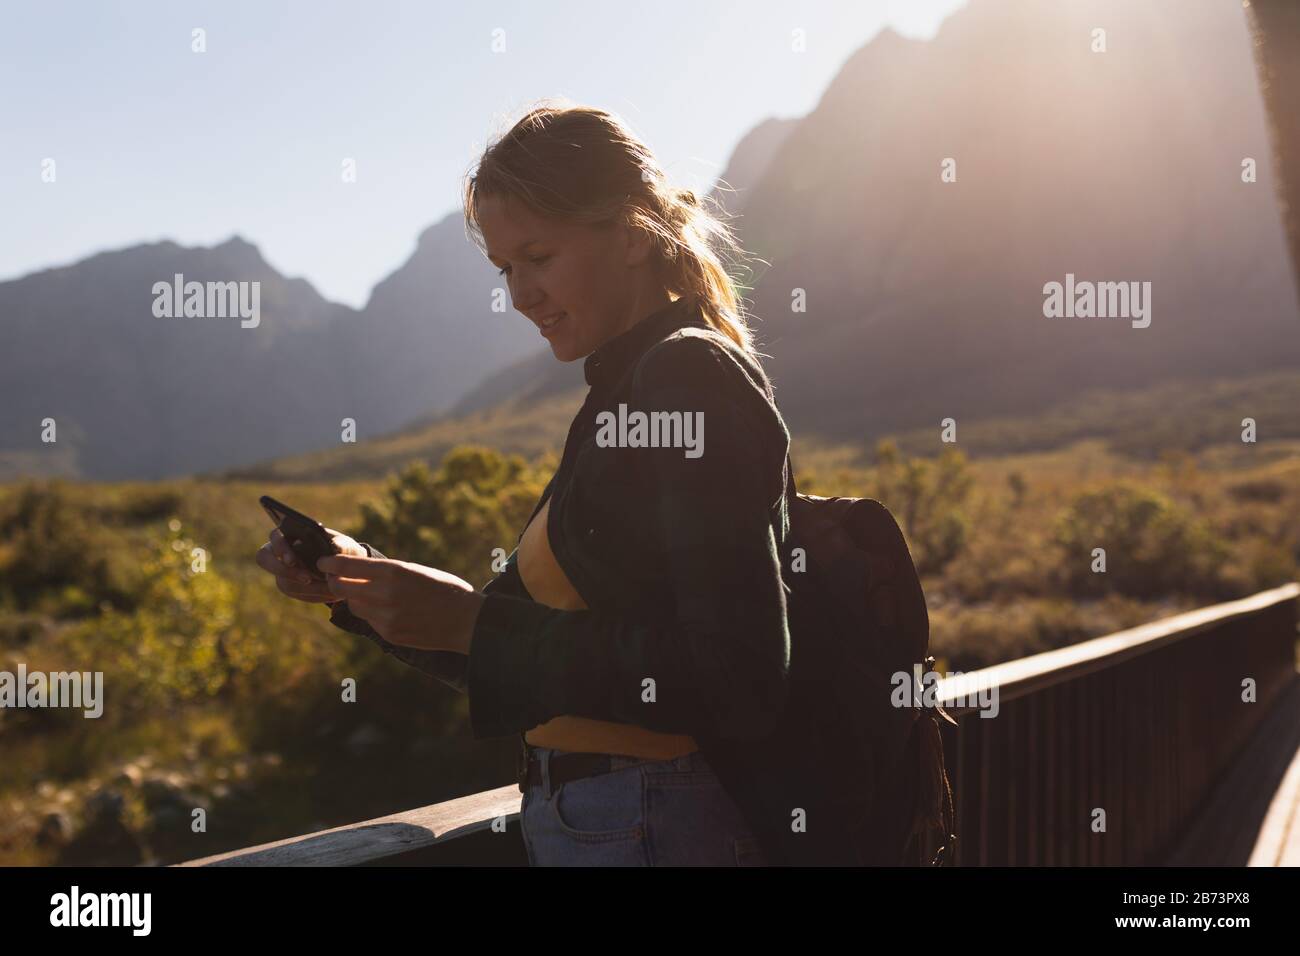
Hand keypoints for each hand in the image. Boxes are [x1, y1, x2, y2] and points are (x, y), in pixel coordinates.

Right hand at [256, 526, 365, 603]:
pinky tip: (331, 594)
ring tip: (331, 589)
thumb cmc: (342, 549)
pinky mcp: (289, 586)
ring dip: (308, 588)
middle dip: (283, 570)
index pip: (275, 536)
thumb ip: (340, 545)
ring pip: (284, 582)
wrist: (346, 568)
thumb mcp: (346, 545)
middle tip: (307, 578)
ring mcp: (282, 571)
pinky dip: (314, 595)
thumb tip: (333, 548)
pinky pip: (296, 594)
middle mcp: (280, 552)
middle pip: (264, 559)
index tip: (293, 560)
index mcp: (291, 534)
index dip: (280, 548)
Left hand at [314, 554, 485, 652]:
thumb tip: (357, 570)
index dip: (329, 564)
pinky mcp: (389, 634)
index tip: (322, 562)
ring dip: (355, 598)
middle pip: (341, 588)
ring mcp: (385, 617)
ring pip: (353, 605)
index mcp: (393, 572)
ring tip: (369, 593)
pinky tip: (388, 610)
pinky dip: (372, 613)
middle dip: (335, 582)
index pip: (346, 566)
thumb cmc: (445, 589)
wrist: (467, 621)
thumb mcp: (416, 570)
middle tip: (335, 578)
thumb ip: (386, 572)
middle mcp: (385, 594)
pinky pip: (369, 620)